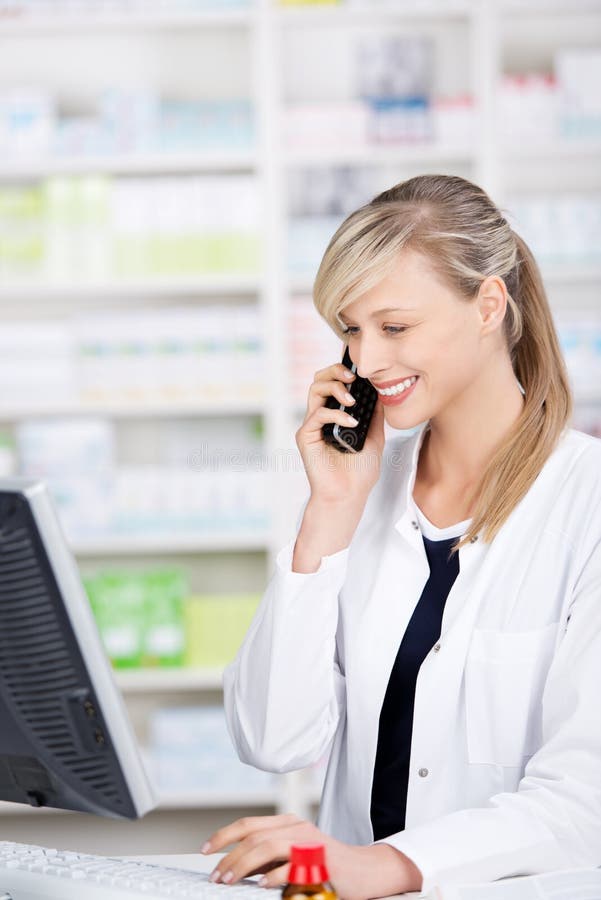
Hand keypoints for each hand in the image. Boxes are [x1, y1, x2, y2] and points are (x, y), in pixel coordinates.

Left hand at [201, 814, 422, 899]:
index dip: (224, 835)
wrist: (365, 872)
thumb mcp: (293, 856)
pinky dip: (272, 876)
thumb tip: (235, 867)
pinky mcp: (319, 859)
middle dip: (228, 856)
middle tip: (216, 876)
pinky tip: (261, 886)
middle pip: (253, 835)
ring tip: (230, 881)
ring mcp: (308, 841)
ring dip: (243, 865)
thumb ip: (269, 857)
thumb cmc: (326, 866)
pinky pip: (289, 866)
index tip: (205, 850)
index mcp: (288, 823)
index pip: (248, 824)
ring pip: (266, 847)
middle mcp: (296, 827)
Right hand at [296, 361, 385, 507]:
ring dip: (335, 388)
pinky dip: (336, 414)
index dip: (344, 372)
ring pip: (315, 390)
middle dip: (336, 371)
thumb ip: (374, 415)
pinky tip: (351, 423)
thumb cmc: (359, 471)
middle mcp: (322, 416)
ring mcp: (313, 425)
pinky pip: (318, 414)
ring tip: (352, 400)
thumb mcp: (375, 437)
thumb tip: (381, 392)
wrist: (349, 494)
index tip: (362, 371)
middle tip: (354, 377)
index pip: (335, 383)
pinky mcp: (306, 436)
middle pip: (320, 379)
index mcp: (336, 414)